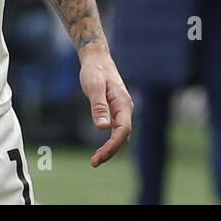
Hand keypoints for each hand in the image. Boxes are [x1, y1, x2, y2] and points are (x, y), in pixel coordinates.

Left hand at [79, 46, 132, 166]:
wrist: (96, 58)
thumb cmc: (95, 71)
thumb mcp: (94, 86)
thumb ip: (98, 106)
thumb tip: (103, 128)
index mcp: (123, 103)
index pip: (123, 129)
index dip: (113, 145)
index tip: (100, 156)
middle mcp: (126, 108)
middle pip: (123, 136)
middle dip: (111, 151)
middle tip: (94, 162)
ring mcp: (121, 110)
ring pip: (121, 135)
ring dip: (110, 149)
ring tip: (95, 161)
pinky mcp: (115, 111)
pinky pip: (116, 131)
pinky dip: (109, 142)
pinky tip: (100, 150)